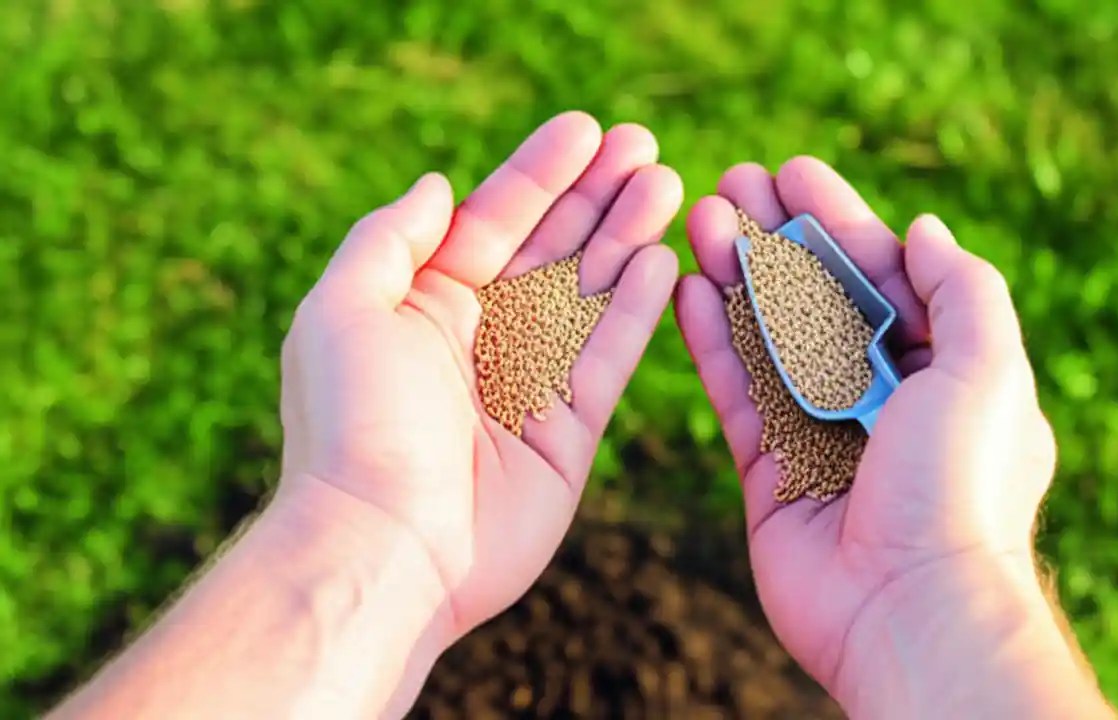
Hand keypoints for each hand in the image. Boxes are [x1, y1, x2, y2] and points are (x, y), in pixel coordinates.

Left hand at [279, 111, 680, 643]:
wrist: (382, 545)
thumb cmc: (352, 423)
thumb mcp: (345, 309)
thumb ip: (392, 239)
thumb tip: (441, 185)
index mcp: (422, 304)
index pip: (493, 220)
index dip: (540, 173)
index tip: (588, 128)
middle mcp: (477, 338)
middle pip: (551, 248)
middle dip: (597, 196)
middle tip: (646, 147)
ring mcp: (525, 383)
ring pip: (588, 293)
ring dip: (627, 238)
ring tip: (669, 186)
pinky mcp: (566, 433)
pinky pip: (606, 358)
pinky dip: (635, 311)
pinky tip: (662, 262)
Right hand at [676, 158, 1077, 713]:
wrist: (909, 611)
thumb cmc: (960, 489)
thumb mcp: (987, 371)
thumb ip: (962, 291)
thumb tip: (923, 229)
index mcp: (944, 371)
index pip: (884, 276)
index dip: (840, 221)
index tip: (794, 172)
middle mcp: (882, 398)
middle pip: (819, 298)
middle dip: (777, 238)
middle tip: (732, 181)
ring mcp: (822, 433)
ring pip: (769, 338)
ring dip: (737, 275)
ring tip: (701, 216)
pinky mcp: (772, 472)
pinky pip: (737, 393)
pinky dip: (712, 341)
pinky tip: (688, 288)